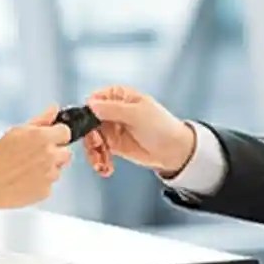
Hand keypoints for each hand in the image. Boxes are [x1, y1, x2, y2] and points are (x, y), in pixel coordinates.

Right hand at [0, 105, 72, 208]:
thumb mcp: (16, 132)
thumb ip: (40, 120)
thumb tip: (54, 109)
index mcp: (43, 137)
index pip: (66, 132)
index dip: (56, 135)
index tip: (48, 139)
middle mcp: (50, 156)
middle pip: (66, 152)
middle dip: (55, 153)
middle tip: (35, 155)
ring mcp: (49, 175)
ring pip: (58, 169)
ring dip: (48, 168)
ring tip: (26, 169)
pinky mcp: (46, 191)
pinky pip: (50, 184)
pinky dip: (41, 183)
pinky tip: (25, 180)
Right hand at [81, 86, 195, 178]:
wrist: (174, 152)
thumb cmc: (162, 127)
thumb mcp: (137, 114)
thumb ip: (112, 109)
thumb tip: (91, 104)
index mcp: (119, 96)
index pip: (94, 100)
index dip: (88, 113)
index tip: (90, 126)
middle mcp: (113, 111)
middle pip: (89, 121)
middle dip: (91, 137)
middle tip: (98, 146)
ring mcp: (112, 128)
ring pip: (91, 138)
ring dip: (93, 152)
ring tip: (102, 162)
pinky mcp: (113, 145)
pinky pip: (98, 151)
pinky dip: (99, 159)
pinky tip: (106, 167)